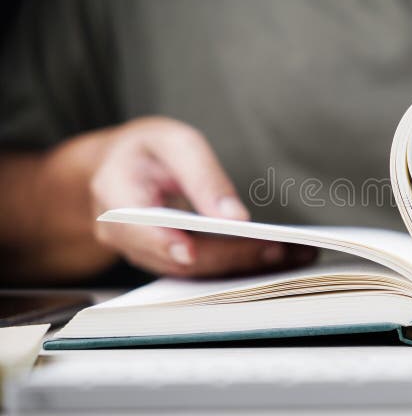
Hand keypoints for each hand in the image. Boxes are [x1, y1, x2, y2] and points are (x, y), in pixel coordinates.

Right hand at [90, 117, 315, 276]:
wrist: (122, 167)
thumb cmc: (150, 150)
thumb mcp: (175, 143)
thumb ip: (202, 176)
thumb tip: (235, 218)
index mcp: (114, 195)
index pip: (138, 226)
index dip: (165, 242)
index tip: (194, 250)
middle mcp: (123, 235)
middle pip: (180, 257)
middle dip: (232, 257)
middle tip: (281, 250)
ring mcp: (145, 255)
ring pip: (196, 272)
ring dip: (245, 267)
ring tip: (294, 255)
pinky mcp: (168, 264)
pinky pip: (204, 271)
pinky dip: (241, 265)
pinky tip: (278, 257)